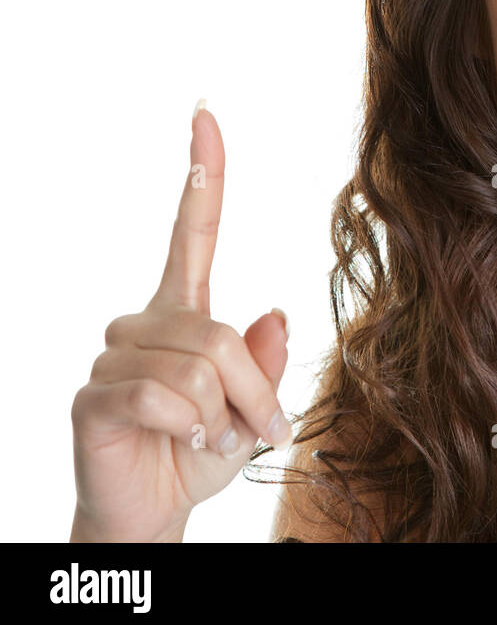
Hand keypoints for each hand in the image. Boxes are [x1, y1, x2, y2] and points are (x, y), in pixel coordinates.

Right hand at [70, 103, 290, 541]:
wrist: (153, 509)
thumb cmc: (201, 449)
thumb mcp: (255, 410)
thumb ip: (266, 364)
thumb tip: (275, 313)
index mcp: (186, 311)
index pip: (193, 230)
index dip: (203, 174)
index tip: (206, 115)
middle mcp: (145, 323)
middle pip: (222, 334)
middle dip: (255, 390)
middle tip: (262, 429)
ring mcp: (115, 356)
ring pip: (198, 368)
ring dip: (224, 413)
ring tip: (212, 437)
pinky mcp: (95, 396)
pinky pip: (162, 397)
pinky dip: (188, 425)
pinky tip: (180, 439)